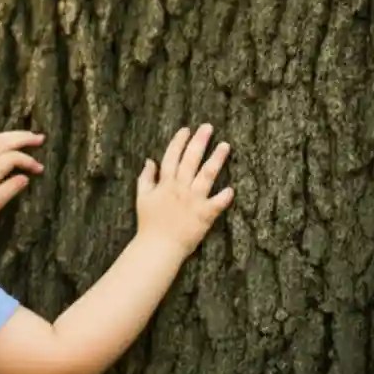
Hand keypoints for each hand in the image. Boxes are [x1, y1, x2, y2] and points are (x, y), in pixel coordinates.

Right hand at [136, 123, 233, 257]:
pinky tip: (231, 189)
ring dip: (216, 159)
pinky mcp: (204, 215)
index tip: (187, 129)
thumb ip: (145, 178)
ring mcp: (193, 201)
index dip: (179, 141)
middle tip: (208, 127)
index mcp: (165, 184)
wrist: (158, 247)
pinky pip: (217, 203)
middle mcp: (180, 188)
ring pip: (206, 175)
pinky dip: (224, 196)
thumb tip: (150, 160)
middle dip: (199, 141)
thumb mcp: (142, 197)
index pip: (172, 156)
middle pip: (190, 160)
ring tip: (225, 145)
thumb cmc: (149, 223)